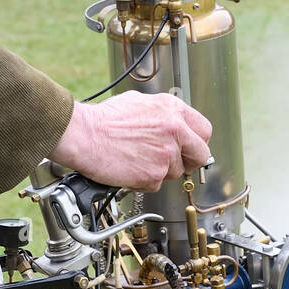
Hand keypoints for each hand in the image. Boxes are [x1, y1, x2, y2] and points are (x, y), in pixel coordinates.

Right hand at [51, 91, 212, 191]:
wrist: (85, 135)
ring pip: (176, 172)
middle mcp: (175, 130)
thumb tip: (173, 126)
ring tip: (138, 160)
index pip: (204, 130)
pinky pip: (156, 184)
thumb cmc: (104, 120)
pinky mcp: (154, 175)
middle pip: (200, 155)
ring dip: (160, 171)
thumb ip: (162, 115)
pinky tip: (130, 169)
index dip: (197, 142)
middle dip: (189, 161)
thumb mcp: (140, 103)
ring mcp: (166, 154)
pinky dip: (144, 181)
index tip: (191, 149)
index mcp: (172, 109)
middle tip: (175, 163)